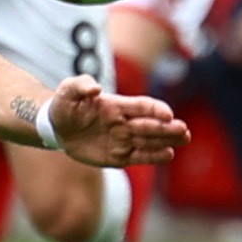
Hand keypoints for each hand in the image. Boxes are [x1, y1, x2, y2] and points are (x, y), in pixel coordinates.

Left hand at [43, 76, 187, 168]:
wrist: (56, 127)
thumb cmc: (65, 105)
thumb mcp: (67, 90)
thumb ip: (80, 85)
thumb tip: (95, 87)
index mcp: (116, 105)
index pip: (140, 106)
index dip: (155, 109)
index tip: (168, 114)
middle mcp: (124, 122)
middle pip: (150, 124)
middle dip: (168, 127)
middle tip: (184, 129)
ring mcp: (123, 139)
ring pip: (149, 140)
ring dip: (167, 140)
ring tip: (184, 138)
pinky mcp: (118, 156)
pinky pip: (139, 156)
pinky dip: (154, 156)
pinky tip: (169, 154)